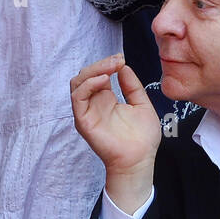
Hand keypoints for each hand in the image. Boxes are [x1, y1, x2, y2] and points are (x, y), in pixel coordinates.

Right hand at [70, 54, 160, 205]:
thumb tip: (124, 67)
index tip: (122, 59)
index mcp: (106, 99)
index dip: (107, 64)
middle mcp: (94, 104)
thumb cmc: (142, 138)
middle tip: (117, 60)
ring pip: (77, 84)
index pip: (98, 75)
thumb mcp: (141, 105)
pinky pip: (77, 98)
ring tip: (110, 68)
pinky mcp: (83, 121)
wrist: (140, 159)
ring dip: (92, 71)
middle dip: (99, 64)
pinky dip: (88, 85)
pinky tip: (103, 80)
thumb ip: (132, 86)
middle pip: (85, 76)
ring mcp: (87, 112)